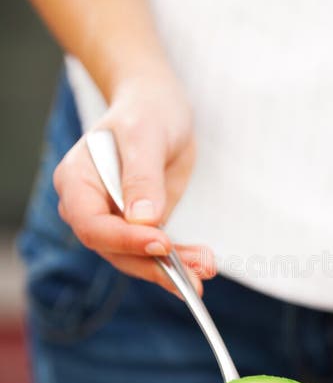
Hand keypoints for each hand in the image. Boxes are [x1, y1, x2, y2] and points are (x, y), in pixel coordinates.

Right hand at [53, 69, 214, 294]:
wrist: (159, 108)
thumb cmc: (146, 112)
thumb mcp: (144, 136)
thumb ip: (141, 178)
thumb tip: (141, 220)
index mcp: (76, 182)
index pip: (91, 224)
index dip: (123, 240)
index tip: (160, 243)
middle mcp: (90, 207)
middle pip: (114, 249)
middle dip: (154, 264)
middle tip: (193, 274)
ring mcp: (115, 220)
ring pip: (137, 256)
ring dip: (173, 268)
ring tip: (206, 267)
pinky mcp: (141, 226)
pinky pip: (156, 250)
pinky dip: (179, 260)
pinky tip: (202, 264)